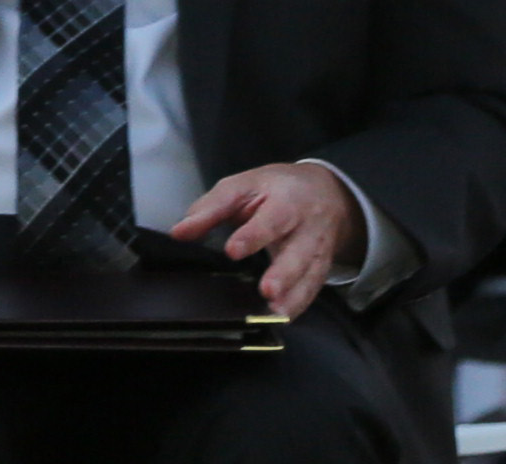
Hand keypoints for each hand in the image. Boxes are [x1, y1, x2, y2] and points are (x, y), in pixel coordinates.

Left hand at [172, 162, 364, 315]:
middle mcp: (307, 228)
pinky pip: (312, 290)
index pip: (271, 219)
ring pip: (309, 275)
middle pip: (298, 251)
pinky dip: (298, 305)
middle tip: (267, 290)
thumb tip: (179, 232)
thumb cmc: (277, 189)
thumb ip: (211, 208)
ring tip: (274, 312)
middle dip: (283, 273)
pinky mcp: (320, 270)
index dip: (253, 235)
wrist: (326, 193)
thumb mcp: (244, 186)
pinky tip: (282, 318)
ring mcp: (318, 252)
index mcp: (286, 201)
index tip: (233, 250)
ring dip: (293, 297)